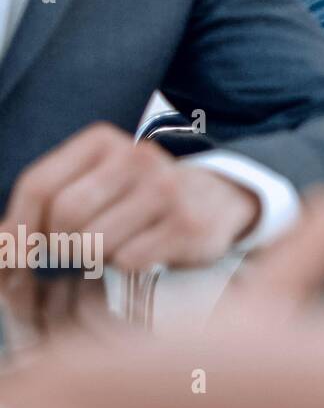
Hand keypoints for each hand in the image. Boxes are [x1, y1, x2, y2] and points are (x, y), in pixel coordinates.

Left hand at [1, 124, 257, 273]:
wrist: (217, 200)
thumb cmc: (138, 199)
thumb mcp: (92, 187)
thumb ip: (40, 211)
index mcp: (103, 141)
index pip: (39, 184)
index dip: (21, 227)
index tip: (23, 250)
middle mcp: (137, 157)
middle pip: (66, 216)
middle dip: (61, 245)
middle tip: (75, 251)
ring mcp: (166, 189)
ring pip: (96, 242)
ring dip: (97, 258)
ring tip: (114, 247)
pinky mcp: (188, 224)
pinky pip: (130, 261)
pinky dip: (128, 266)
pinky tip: (145, 251)